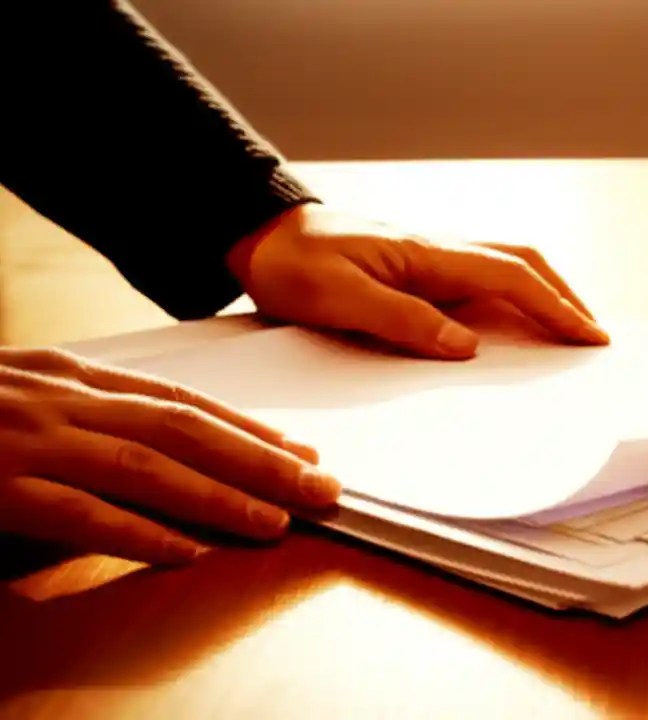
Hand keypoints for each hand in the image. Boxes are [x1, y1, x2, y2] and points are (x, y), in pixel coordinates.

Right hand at [0, 348, 340, 564]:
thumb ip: (81, 414)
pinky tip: (186, 551)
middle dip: (260, 459)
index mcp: (71, 375)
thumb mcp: (17, 393)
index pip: (179, 400)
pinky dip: (137, 532)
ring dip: (219, 496)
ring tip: (276, 521)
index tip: (302, 451)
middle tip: (321, 487)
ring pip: (146, 465)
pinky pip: (77, 513)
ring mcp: (30, 441)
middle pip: (183, 428)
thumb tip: (152, 446)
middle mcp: (62, 399)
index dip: (247, 428)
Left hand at [227, 203, 609, 358]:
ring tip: (567, 330)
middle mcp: (438, 250)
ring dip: (544, 294)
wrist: (259, 236)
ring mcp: (430, 258)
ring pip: (505, 268)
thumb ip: (403, 320)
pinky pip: (479, 282)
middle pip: (522, 262)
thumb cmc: (291, 264)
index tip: (587, 336)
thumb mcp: (337, 298)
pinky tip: (514, 325)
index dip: (554, 307)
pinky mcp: (418, 271)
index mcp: (427, 253)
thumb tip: (466, 347)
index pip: (510, 276)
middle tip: (595, 335)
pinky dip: (512, 299)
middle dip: (565, 297)